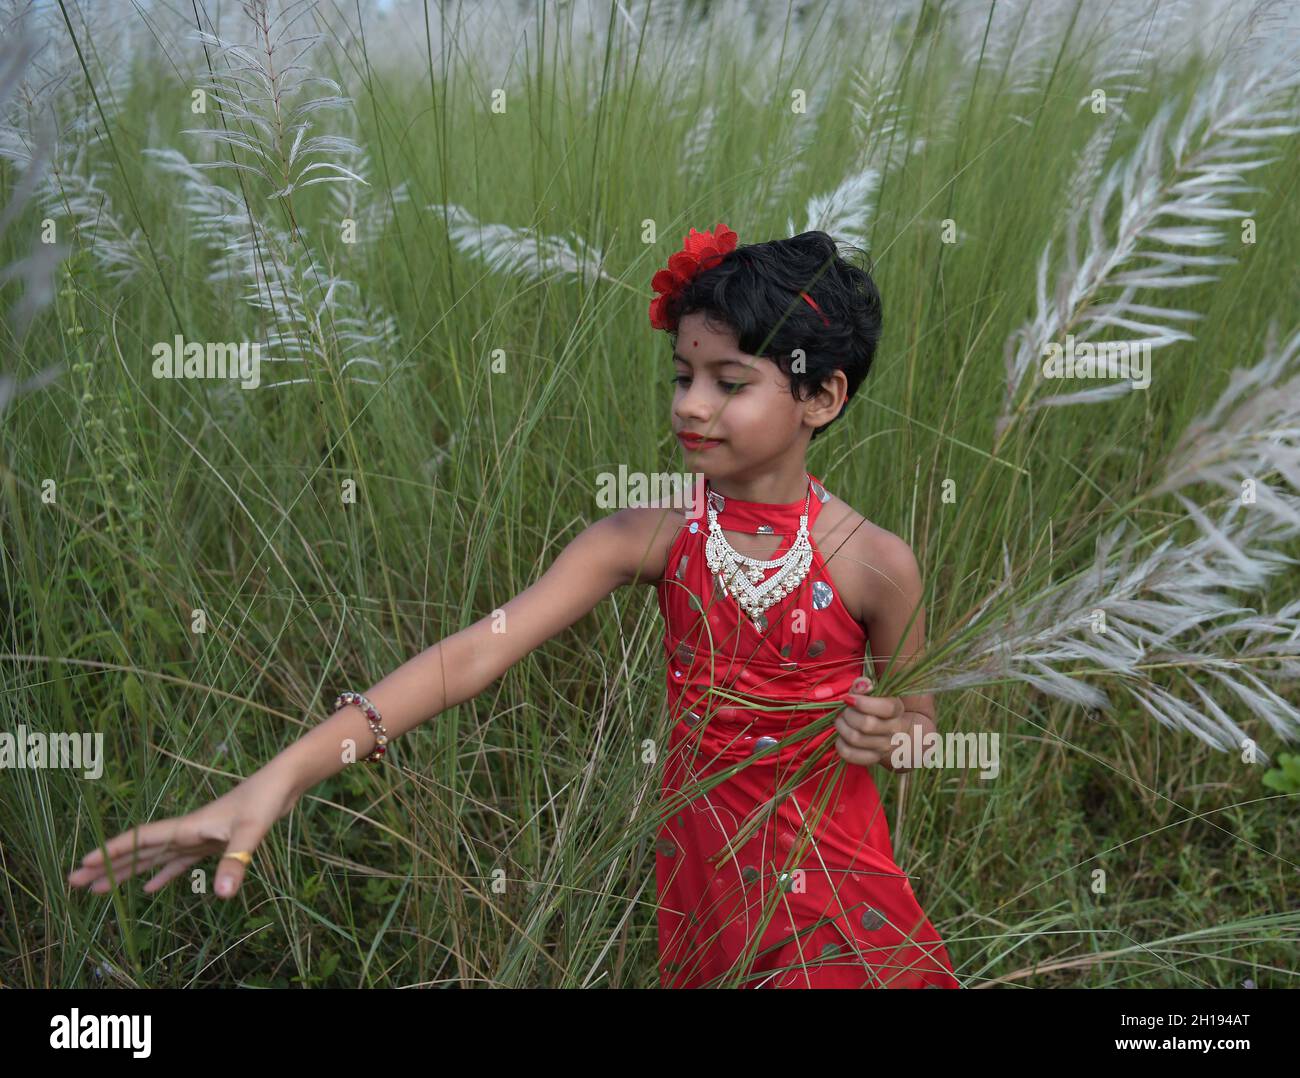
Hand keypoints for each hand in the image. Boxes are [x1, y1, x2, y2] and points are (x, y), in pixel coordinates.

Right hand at [66, 766, 298, 899]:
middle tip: (74, 882)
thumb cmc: (265, 801)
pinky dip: (163, 875)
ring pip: (154, 858)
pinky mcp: (212, 842)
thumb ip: (236, 862)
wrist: (283, 784)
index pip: (141, 840)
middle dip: (107, 867)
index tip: (83, 864)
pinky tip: (150, 888)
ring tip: (99, 890)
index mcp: (187, 827)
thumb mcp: (252, 832)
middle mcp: (186, 831)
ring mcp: (198, 837)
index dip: (112, 852)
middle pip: (139, 851)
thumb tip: (222, 895)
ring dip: (128, 873)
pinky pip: (179, 862)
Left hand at [834, 676, 908, 767]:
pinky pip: (849, 754)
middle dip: (849, 714)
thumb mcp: (875, 693)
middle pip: (867, 724)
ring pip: (855, 738)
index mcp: (897, 710)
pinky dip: (840, 744)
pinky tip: (842, 736)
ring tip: (842, 721)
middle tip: (845, 711)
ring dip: (842, 727)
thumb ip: (866, 685)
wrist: (892, 734)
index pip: (887, 708)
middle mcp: (893, 731)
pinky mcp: (871, 759)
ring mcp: (883, 748)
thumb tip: (861, 686)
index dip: (865, 703)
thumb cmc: (876, 708)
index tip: (849, 699)